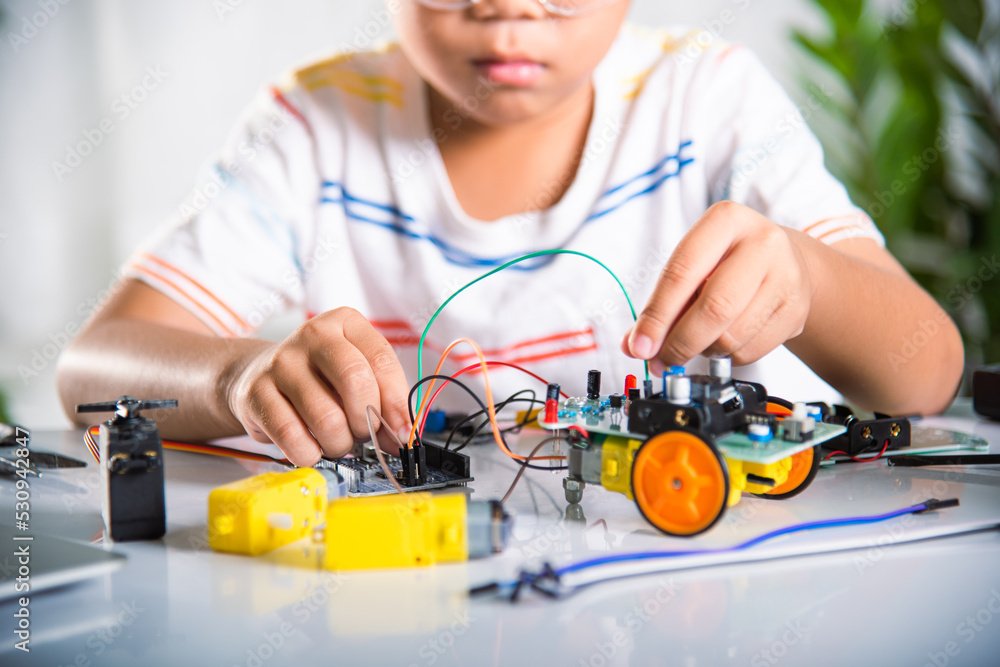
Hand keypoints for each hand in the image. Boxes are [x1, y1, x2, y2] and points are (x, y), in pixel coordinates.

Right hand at [227, 307, 410, 466]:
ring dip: (339, 443)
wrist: (257, 373)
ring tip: (335, 440)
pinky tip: (311, 448)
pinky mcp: (255, 392)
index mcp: (345, 323)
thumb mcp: (355, 373)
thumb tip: (402, 435)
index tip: (403, 432)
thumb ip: (382, 398)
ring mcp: (281, 362)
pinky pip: (291, 435)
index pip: (382, 362)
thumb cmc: (318, 376)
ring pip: (327, 418)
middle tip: (362, 433)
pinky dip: (309, 453)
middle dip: (366, 421)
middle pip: (356, 382)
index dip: (397, 404)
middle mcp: (313, 335)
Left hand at [623, 201, 814, 368]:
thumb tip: (634, 345)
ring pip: (732, 335)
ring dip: (704, 350)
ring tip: (696, 341)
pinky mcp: (796, 310)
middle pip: (714, 307)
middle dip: (680, 342)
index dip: (657, 315)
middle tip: (662, 360)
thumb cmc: (728, 262)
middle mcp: (762, 242)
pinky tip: (723, 341)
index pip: (682, 272)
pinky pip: (751, 351)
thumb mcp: (693, 266)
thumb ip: (661, 303)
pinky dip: (726, 357)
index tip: (640, 346)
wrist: (787, 261)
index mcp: (725, 220)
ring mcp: (786, 276)